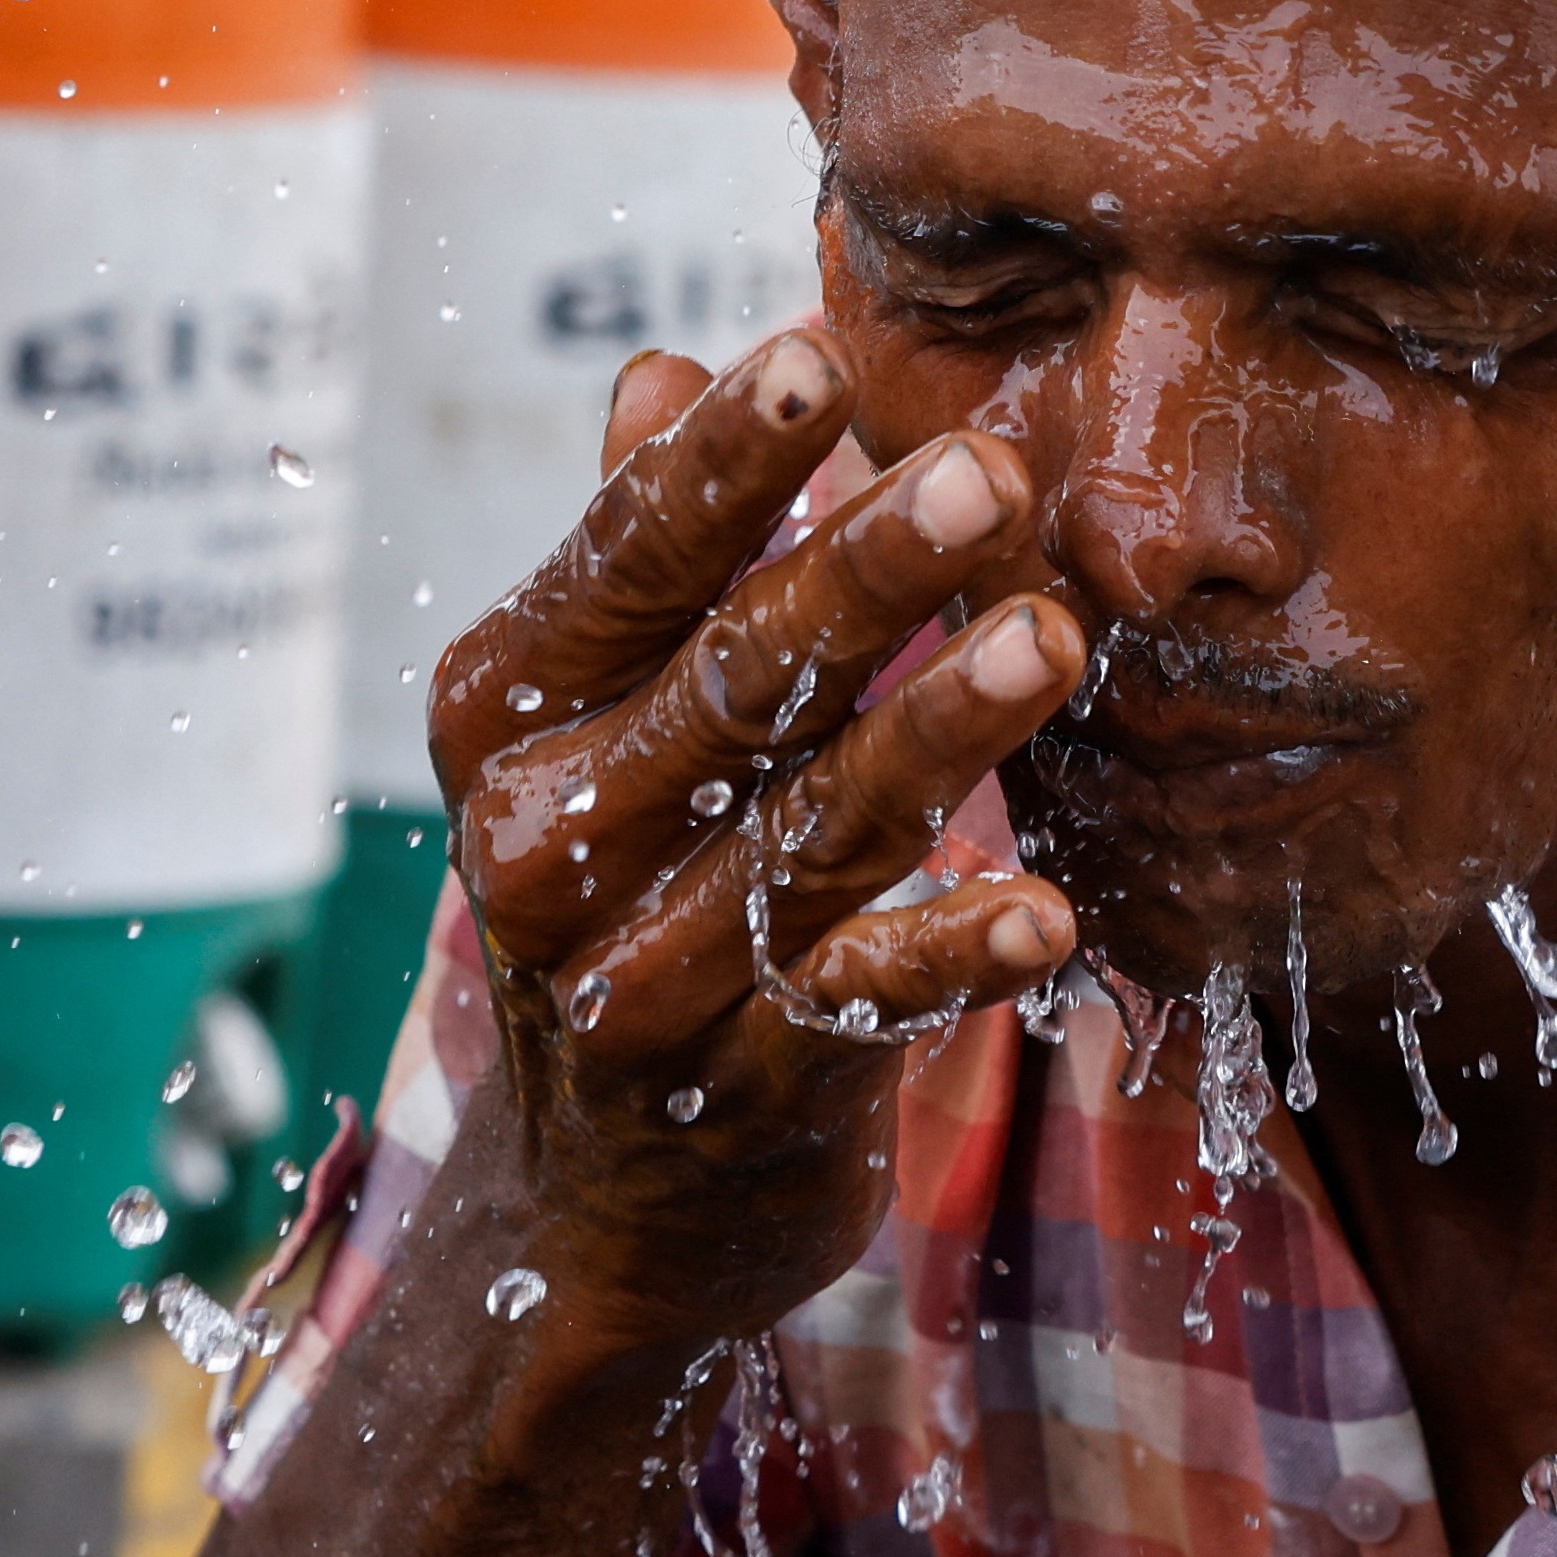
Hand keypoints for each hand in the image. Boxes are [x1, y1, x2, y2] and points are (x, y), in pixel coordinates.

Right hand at [427, 328, 1082, 1354]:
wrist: (599, 1201)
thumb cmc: (633, 885)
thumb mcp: (603, 720)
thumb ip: (644, 553)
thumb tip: (660, 369)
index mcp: (507, 717)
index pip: (623, 563)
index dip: (721, 466)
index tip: (815, 356)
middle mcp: (543, 844)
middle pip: (730, 681)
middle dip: (863, 572)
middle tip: (988, 472)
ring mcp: (635, 977)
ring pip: (810, 828)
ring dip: (939, 729)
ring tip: (1048, 639)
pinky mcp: (743, 1086)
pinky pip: (863, 1001)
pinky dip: (957, 952)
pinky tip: (1048, 910)